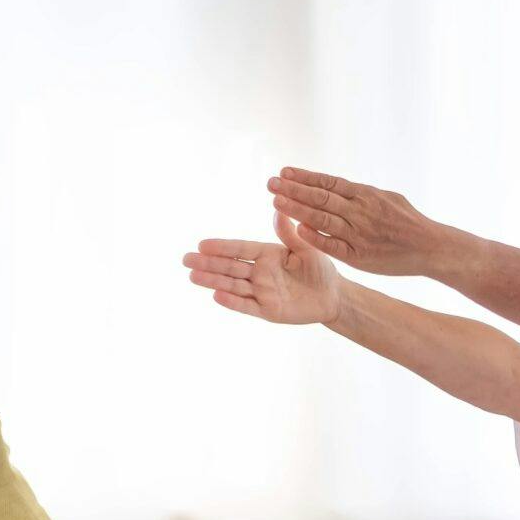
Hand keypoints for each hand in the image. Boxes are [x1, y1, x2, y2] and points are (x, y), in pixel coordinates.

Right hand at [182, 210, 347, 325]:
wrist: (333, 297)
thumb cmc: (320, 269)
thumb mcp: (306, 248)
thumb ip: (289, 233)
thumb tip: (279, 208)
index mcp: (267, 255)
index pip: (240, 249)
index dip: (222, 247)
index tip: (202, 244)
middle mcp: (260, 273)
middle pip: (230, 267)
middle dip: (208, 264)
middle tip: (186, 259)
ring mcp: (262, 292)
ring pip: (233, 285)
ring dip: (213, 281)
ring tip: (193, 276)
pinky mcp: (268, 311)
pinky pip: (247, 306)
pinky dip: (233, 301)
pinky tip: (216, 295)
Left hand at [266, 167, 447, 277]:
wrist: (430, 247)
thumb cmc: (408, 222)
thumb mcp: (388, 198)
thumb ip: (362, 194)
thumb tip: (339, 186)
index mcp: (365, 195)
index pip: (328, 182)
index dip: (305, 176)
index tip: (284, 171)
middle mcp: (360, 211)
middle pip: (320, 197)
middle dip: (293, 188)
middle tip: (270, 183)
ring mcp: (359, 233)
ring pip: (322, 218)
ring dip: (297, 208)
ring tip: (276, 200)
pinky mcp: (360, 256)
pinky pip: (333, 245)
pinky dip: (315, 237)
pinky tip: (297, 229)